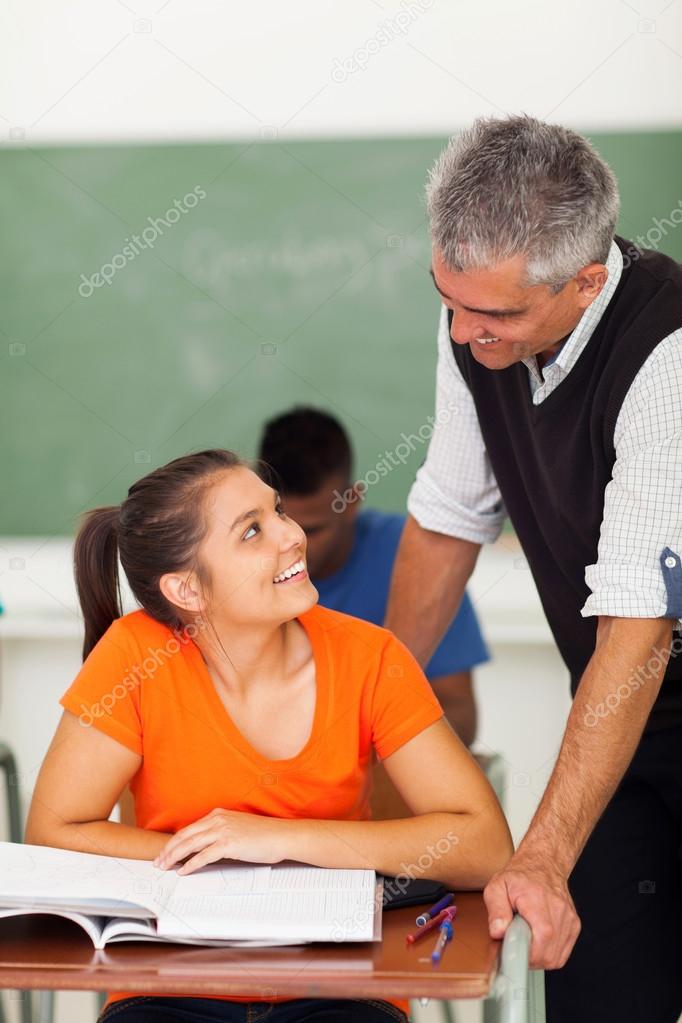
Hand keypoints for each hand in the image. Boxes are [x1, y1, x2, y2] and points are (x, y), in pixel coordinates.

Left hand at [153, 809, 291, 874]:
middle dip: (168, 850)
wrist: (281, 836)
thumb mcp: (237, 828)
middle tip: (158, 862)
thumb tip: (204, 848)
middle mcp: (218, 820)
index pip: (189, 829)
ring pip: (190, 845)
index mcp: (218, 814)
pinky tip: (183, 871)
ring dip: (174, 857)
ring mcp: (223, 831)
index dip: (174, 842)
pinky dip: (190, 864)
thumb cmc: (263, 835)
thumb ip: (220, 833)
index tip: (165, 852)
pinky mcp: (229, 844)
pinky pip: (204, 856)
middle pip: (185, 835)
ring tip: (165, 867)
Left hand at [483, 852, 580, 968]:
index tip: (513, 950)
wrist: (542, 865)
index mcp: (538, 899)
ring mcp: (569, 919)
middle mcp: (558, 909)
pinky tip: (538, 940)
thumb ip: (496, 910)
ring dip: (538, 957)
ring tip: (527, 939)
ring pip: (556, 958)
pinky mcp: (574, 926)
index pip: (543, 937)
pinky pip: (562, 954)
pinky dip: (549, 953)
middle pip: (549, 954)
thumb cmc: (519, 877)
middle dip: (529, 957)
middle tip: (517, 943)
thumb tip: (498, 931)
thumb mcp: (497, 887)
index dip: (526, 953)